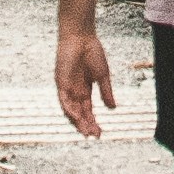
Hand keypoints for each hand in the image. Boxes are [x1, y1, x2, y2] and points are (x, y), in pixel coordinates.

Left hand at [54, 20, 118, 137]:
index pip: (88, 111)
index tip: (100, 133)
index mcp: (85, 90)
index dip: (93, 122)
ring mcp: (67, 88)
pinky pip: (63, 100)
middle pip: (79, 113)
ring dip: (77, 121)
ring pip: (70, 110)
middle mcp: (75, 92)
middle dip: (86, 126)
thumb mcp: (103, 75)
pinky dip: (69, 109)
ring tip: (86, 132)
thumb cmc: (92, 52)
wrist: (82, 37)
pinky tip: (76, 117)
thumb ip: (106, 92)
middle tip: (94, 136)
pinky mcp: (61, 82)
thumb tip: (113, 108)